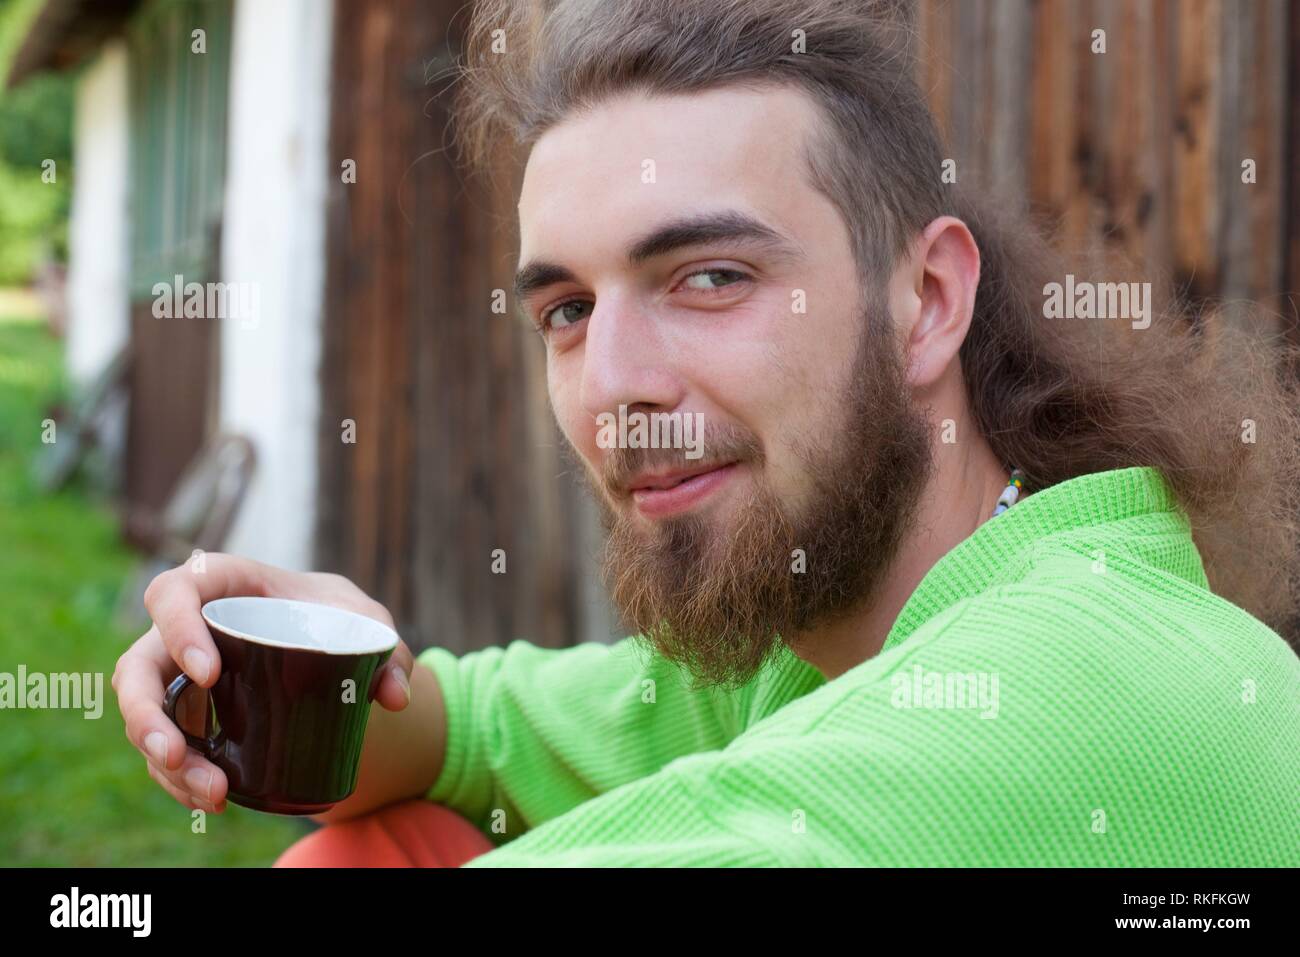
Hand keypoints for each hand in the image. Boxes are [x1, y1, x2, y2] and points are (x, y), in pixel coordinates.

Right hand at [112, 554, 412, 812]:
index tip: (210, 672)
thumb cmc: (336, 614)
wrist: (329, 636)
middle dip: (145, 715)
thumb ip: (387, 648)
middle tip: (179, 752)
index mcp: (221, 584)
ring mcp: (179, 674)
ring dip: (165, 761)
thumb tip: (397, 698)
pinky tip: (212, 800)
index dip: (177, 629)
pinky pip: (165, 747)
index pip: (174, 592)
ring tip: (213, 793)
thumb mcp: (366, 619)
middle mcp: (186, 629)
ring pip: (144, 715)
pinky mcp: (186, 713)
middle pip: (136, 666)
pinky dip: (180, 779)